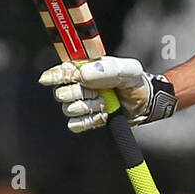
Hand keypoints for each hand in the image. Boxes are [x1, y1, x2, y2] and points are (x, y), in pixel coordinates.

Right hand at [39, 56, 176, 133]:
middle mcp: (80, 86)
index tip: (49, 79)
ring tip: (104, 104)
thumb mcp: (128, 70)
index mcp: (85, 70)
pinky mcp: (87, 120)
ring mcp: (82, 103)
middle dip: (78, 95)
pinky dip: (88, 121)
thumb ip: (108, 69)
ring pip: (68, 110)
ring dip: (87, 108)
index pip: (61, 72)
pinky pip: (75, 125)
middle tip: (97, 94)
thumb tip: (82, 74)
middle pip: (61, 93)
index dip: (53, 76)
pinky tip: (101, 115)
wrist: (145, 103)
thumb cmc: (135, 82)